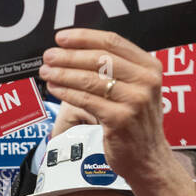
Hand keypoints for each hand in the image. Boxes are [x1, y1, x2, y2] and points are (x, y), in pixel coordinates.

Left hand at [39, 29, 186, 195]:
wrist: (148, 158)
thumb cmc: (136, 123)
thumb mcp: (136, 90)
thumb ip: (116, 70)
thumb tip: (74, 51)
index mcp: (150, 67)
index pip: (112, 42)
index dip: (83, 37)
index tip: (61, 37)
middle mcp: (146, 81)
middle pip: (99, 58)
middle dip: (69, 55)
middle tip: (48, 55)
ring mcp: (135, 101)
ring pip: (89, 79)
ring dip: (63, 74)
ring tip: (46, 72)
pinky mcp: (120, 119)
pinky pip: (86, 100)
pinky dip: (66, 93)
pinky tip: (54, 89)